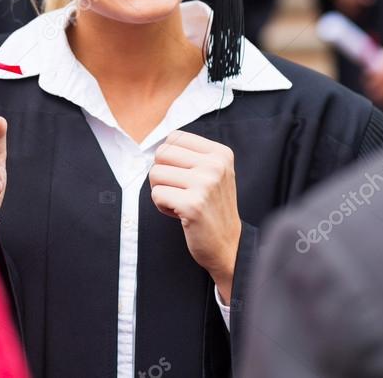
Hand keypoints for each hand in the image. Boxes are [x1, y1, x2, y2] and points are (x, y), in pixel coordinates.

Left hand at [149, 131, 241, 301]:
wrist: (227, 244)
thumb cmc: (212, 206)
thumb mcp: (213, 172)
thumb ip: (190, 155)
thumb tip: (159, 146)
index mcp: (220, 153)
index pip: (174, 137)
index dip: (170, 158)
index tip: (185, 175)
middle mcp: (215, 165)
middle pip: (161, 153)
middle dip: (162, 174)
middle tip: (180, 190)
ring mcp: (205, 184)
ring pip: (155, 174)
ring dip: (161, 191)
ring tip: (181, 202)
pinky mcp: (193, 205)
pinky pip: (156, 195)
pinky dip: (162, 206)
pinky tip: (180, 214)